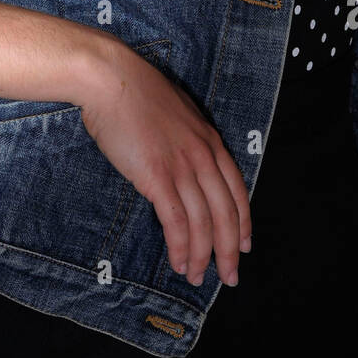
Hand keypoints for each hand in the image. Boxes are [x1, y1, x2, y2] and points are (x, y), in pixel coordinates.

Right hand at [80, 44, 250, 288]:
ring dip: (203, 255)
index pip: (238, 190)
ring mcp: (182, 167)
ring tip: (198, 277)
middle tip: (229, 277)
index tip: (244, 245)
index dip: (243, 222)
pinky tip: (180, 262)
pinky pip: (177, 222)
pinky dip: (182, 247)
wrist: (112, 79)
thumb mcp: (176, 114)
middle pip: (226, 214)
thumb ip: (186, 140)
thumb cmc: (136, 93)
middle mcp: (203, 156)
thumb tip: (184, 160)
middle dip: (229, 250)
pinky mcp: (158, 177)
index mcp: (210, 140)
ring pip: (204, 223)